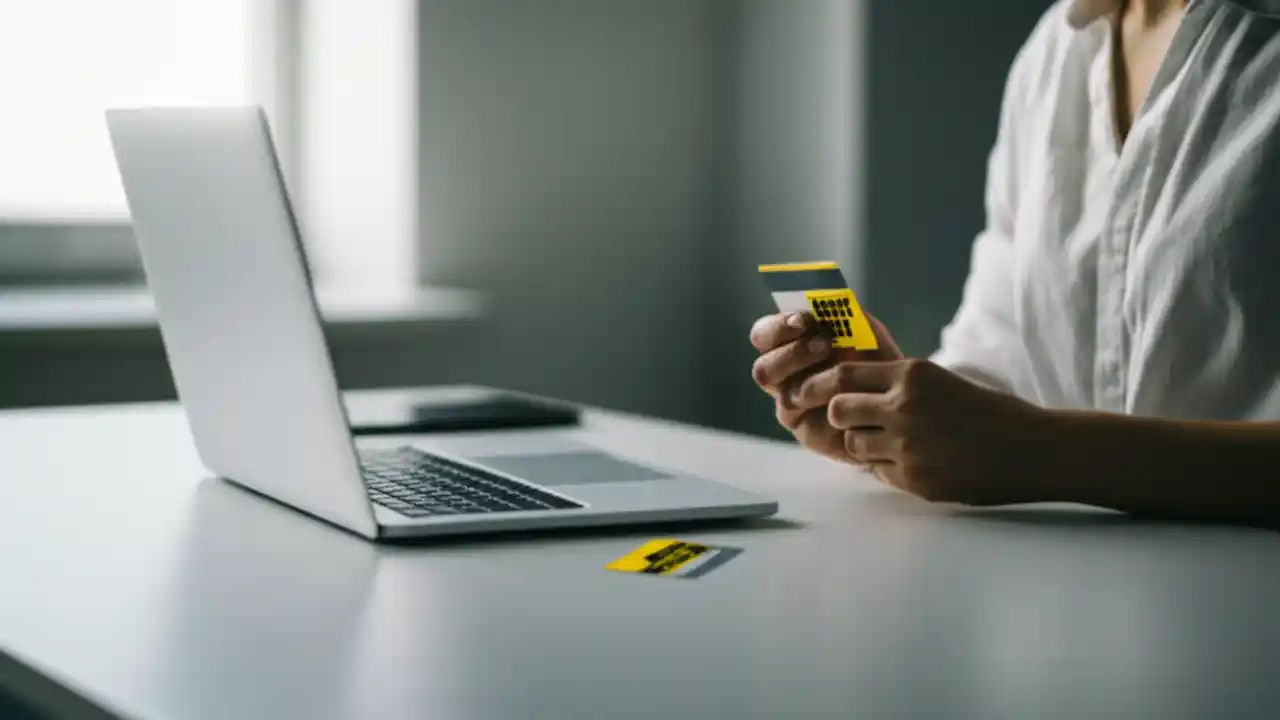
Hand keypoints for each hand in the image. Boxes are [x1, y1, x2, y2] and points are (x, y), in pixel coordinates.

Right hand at [749, 311, 901, 463]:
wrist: (902, 399)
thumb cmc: (876, 360)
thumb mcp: (865, 330)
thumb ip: (845, 315)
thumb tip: (827, 302)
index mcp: (786, 349)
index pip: (762, 336)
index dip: (777, 328)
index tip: (805, 320)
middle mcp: (782, 380)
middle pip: (764, 370)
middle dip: (794, 355)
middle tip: (826, 344)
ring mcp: (793, 410)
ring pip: (787, 398)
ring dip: (817, 381)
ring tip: (847, 371)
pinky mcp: (810, 436)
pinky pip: (813, 424)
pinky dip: (836, 408)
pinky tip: (857, 400)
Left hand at [791, 358, 1049, 503]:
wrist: (1034, 449)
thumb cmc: (991, 413)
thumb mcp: (942, 383)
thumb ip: (900, 386)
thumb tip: (852, 389)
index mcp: (912, 374)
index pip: (845, 374)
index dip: (822, 385)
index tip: (808, 393)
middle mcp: (904, 406)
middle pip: (838, 409)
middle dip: (841, 417)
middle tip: (855, 423)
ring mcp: (907, 444)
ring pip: (854, 444)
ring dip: (865, 446)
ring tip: (896, 446)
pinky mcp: (915, 478)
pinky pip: (879, 473)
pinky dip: (889, 470)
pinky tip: (919, 464)